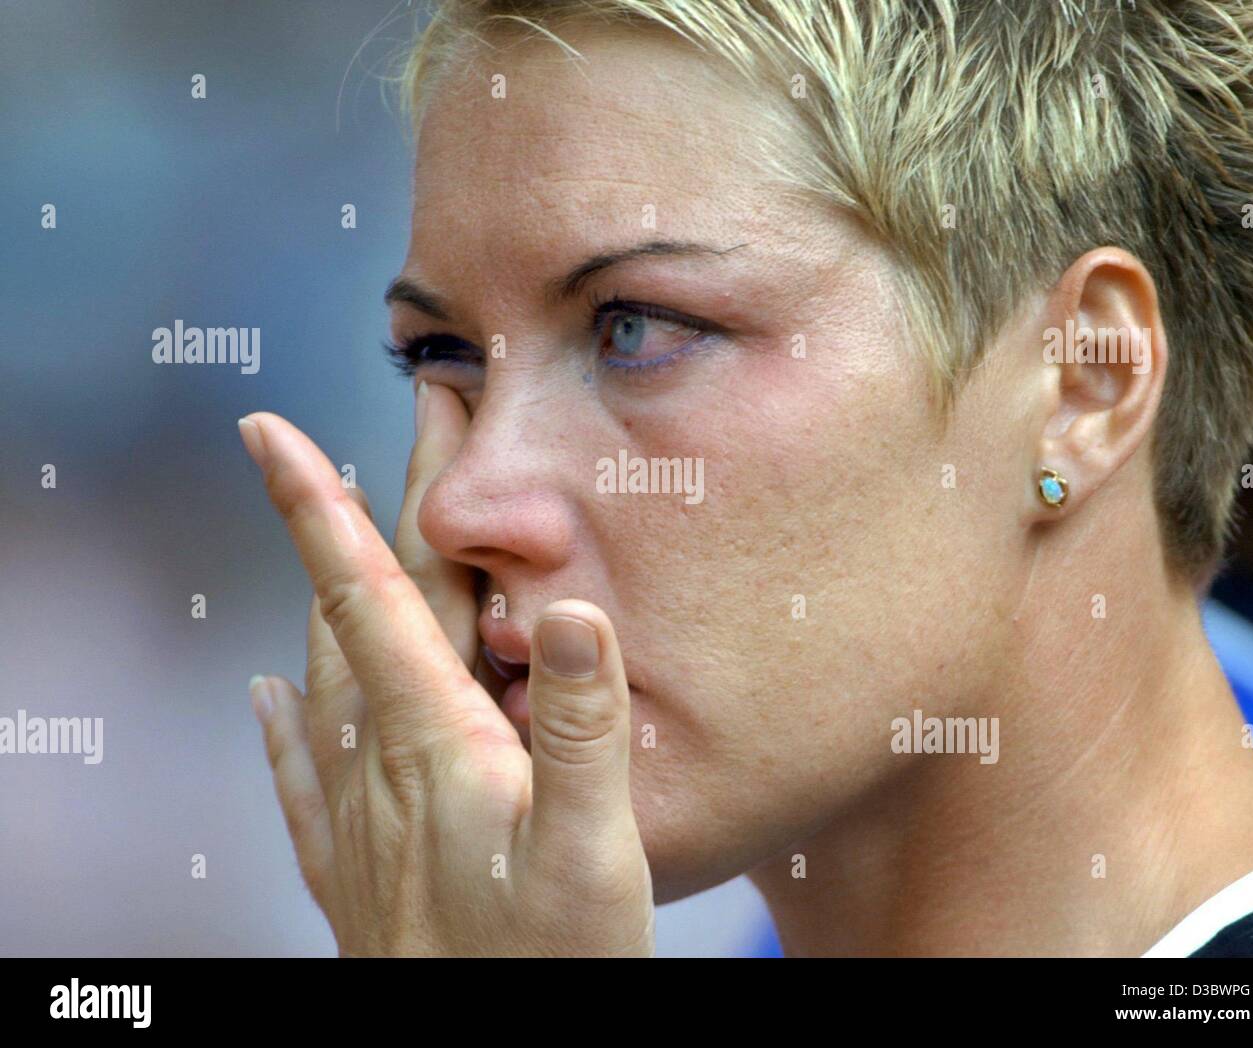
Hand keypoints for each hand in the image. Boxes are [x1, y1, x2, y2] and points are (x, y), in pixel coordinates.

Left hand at [238, 386, 653, 955]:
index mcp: (433, 738)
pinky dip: (282, 720)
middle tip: (401, 422)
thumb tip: (571, 610)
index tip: (269, 430)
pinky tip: (266, 698)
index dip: (317, 506)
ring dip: (331, 588)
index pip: (366, 593)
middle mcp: (379, 760)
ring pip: (327, 671)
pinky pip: (300, 770)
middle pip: (360, 607)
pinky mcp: (353, 864)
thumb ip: (581, 730)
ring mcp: (358, 813)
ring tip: (336, 526)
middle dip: (366, 505)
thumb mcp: (592, 853)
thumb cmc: (544, 967)